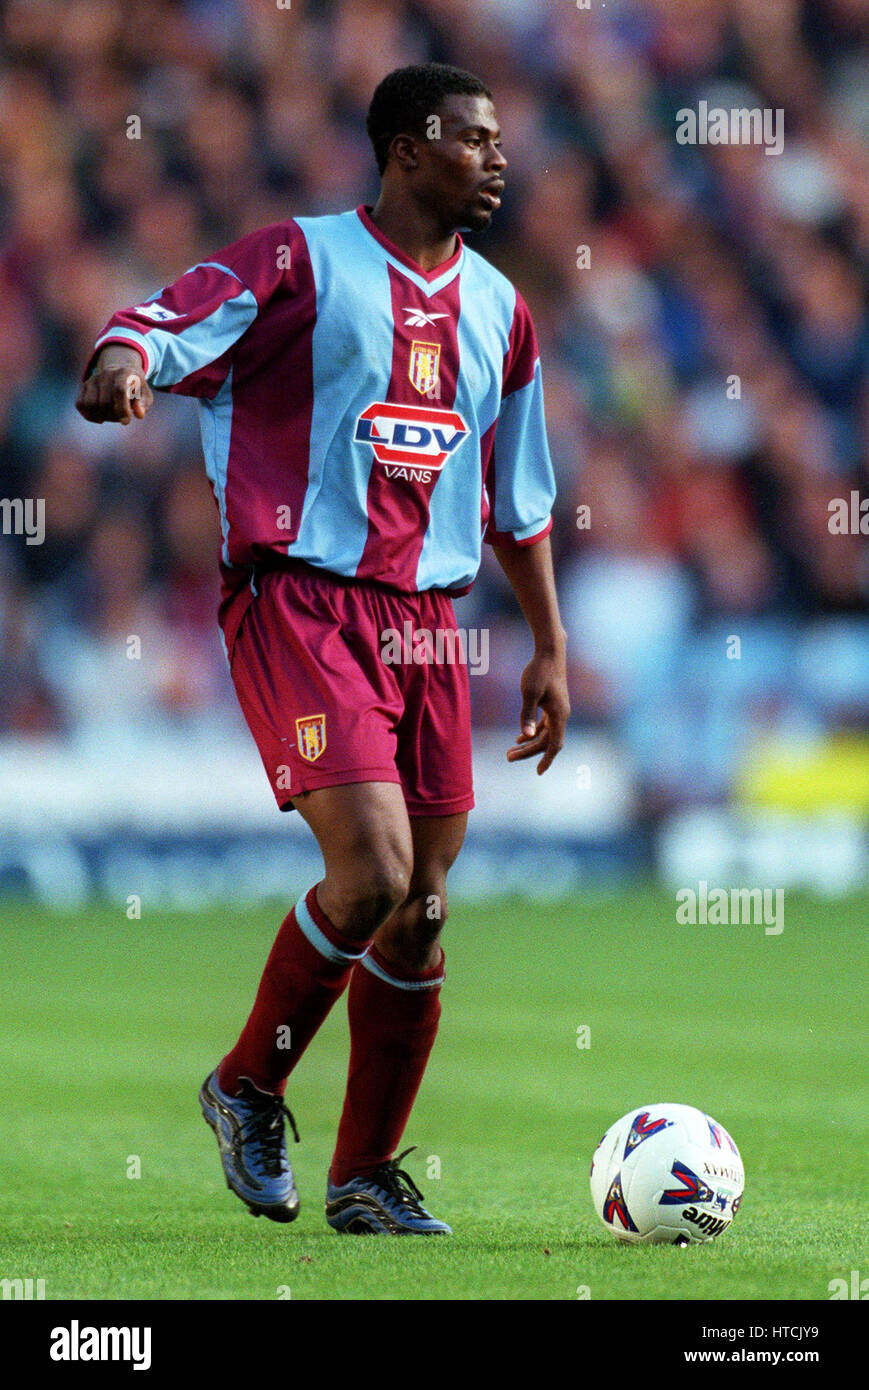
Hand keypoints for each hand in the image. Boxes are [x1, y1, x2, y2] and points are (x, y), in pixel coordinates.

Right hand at [75, 348, 152, 424]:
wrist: (120, 370)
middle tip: (121, 417)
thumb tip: (139, 414)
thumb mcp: (144, 393)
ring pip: (90, 405)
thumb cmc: (135, 387)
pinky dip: (89, 416)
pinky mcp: (84, 386)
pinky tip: (100, 417)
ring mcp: (93, 379)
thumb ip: (144, 403)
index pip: (119, 391)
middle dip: (113, 416)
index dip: (122, 409)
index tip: (126, 422)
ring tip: (111, 416)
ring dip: (101, 417)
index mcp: (124, 373)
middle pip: (104, 402)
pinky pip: (80, 404)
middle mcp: (106, 374)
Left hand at [506, 649, 569, 774]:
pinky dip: (533, 733)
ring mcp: (558, 709)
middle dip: (528, 752)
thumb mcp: (529, 693)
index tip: (538, 772)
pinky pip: (545, 725)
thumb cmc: (538, 671)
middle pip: (546, 741)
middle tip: (508, 757)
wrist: (550, 652)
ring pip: (545, 734)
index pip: (554, 744)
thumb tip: (526, 736)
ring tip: (511, 751)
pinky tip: (520, 737)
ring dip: (529, 744)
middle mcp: (561, 715)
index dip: (547, 760)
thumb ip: (527, 715)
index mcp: (559, 715)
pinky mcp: (553, 704)